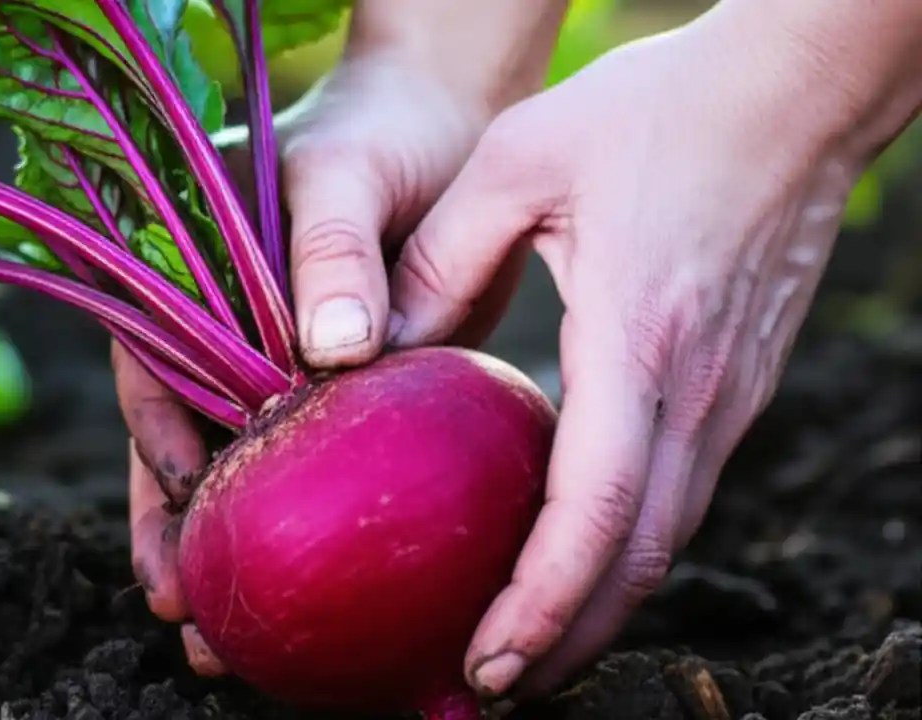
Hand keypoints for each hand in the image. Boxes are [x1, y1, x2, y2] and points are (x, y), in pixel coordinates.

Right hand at [117, 0, 565, 675]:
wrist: (450, 121)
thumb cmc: (381, 132)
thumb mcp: (342, 176)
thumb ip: (327, 253)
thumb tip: (330, 353)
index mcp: (190, 282)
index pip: (155, 379)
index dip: (160, 457)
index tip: (185, 522)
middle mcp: (224, 331)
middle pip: (184, 446)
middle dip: (180, 534)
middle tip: (189, 616)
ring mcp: (280, 363)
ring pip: (245, 468)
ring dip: (238, 546)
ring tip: (235, 638)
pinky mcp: (341, 385)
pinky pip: (316, 462)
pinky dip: (312, 518)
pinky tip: (325, 583)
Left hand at [384, 0, 921, 698]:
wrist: (796, 86)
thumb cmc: (657, 110)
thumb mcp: (519, 159)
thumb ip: (438, 258)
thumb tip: (368, 346)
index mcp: (639, 339)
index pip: (598, 507)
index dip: (543, 600)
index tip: (488, 660)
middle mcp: (699, 388)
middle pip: (642, 554)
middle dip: (569, 637)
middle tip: (489, 687)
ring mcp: (733, 392)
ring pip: (669, 534)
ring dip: (600, 604)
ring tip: (526, 648)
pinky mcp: (739, 381)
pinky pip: (680, 489)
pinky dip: (625, 547)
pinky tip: (574, 557)